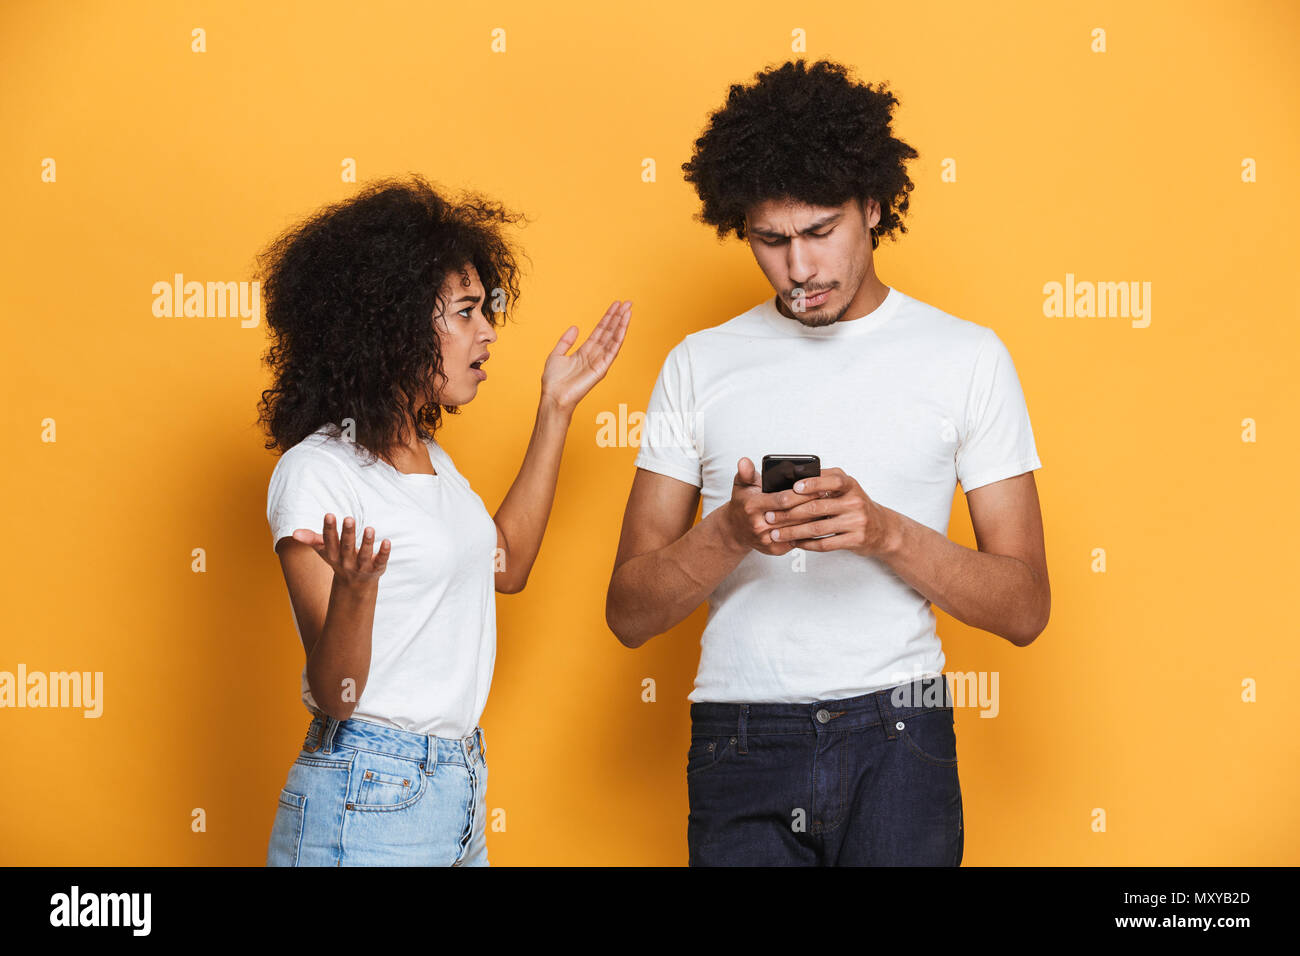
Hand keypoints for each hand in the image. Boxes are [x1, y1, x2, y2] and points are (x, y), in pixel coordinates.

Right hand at [292, 514, 390, 584]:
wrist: (355, 584)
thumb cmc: (338, 558)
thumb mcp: (325, 550)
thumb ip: (312, 539)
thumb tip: (294, 533)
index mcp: (333, 555)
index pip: (329, 541)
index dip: (329, 529)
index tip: (329, 515)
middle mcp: (346, 561)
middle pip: (346, 547)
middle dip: (347, 533)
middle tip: (349, 518)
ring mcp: (361, 567)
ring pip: (364, 554)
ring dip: (367, 542)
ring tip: (370, 528)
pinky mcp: (376, 568)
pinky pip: (380, 561)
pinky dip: (384, 552)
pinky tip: (387, 541)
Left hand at [540, 299, 631, 411]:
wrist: (553, 397)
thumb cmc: (554, 381)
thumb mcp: (556, 355)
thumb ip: (566, 341)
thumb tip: (576, 327)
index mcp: (585, 351)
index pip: (600, 331)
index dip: (608, 317)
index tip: (615, 305)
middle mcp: (595, 355)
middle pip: (609, 332)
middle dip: (618, 317)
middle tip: (627, 303)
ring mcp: (600, 361)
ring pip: (613, 338)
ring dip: (622, 323)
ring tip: (629, 310)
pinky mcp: (602, 368)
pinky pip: (613, 349)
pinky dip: (619, 336)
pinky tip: (624, 325)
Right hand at [721, 457, 824, 555]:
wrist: (735, 530)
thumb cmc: (743, 504)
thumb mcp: (741, 485)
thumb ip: (745, 472)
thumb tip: (744, 461)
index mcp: (752, 506)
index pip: (782, 499)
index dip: (801, 493)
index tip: (818, 486)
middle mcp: (758, 524)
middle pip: (793, 515)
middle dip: (812, 505)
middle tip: (828, 495)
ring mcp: (766, 539)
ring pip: (797, 529)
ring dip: (813, 519)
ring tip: (828, 507)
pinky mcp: (774, 549)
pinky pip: (796, 540)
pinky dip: (808, 531)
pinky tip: (819, 522)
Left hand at [763, 467, 896, 555]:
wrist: (882, 529)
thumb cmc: (855, 505)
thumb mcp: (846, 489)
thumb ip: (825, 482)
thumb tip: (792, 479)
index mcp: (850, 485)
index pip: (831, 480)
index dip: (811, 483)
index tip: (793, 487)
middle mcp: (854, 502)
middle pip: (816, 507)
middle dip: (788, 512)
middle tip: (770, 516)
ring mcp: (856, 522)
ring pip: (817, 528)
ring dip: (792, 531)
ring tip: (775, 533)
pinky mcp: (855, 540)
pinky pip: (825, 544)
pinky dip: (807, 544)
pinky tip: (794, 543)